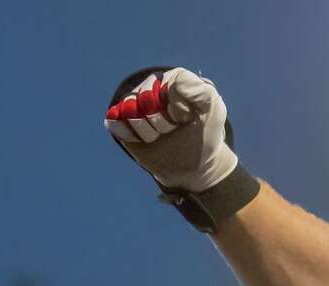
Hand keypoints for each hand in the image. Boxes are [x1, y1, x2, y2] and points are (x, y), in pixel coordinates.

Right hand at [104, 68, 238, 193]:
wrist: (193, 165)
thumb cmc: (204, 135)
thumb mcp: (214, 112)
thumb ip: (202, 92)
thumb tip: (174, 85)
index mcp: (172, 79)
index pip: (165, 88)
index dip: (176, 110)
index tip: (188, 119)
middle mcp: (150, 86)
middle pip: (144, 99)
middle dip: (161, 122)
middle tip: (173, 129)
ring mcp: (134, 103)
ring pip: (129, 111)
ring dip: (147, 131)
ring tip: (160, 135)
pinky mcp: (120, 120)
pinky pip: (114, 122)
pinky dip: (129, 135)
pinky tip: (144, 139)